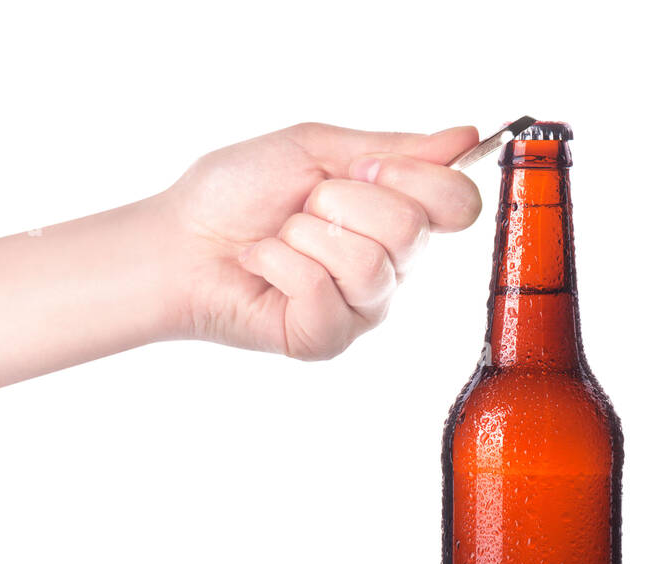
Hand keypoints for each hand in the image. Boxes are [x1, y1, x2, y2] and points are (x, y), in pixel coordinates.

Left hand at [162, 123, 482, 359]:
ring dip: (308, 235)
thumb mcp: (319, 149)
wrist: (181, 238)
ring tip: (281, 237)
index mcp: (396, 216)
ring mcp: (360, 310)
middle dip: (345, 202)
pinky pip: (323, 295)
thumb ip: (396, 148)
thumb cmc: (240, 192)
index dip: (416, 178)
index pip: (458, 204)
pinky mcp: (326, 340)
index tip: (365, 166)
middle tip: (306, 206)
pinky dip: (281, 266)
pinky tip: (264, 269)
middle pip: (413, 232)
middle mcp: (390, 268)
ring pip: (370, 265)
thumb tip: (467, 136)